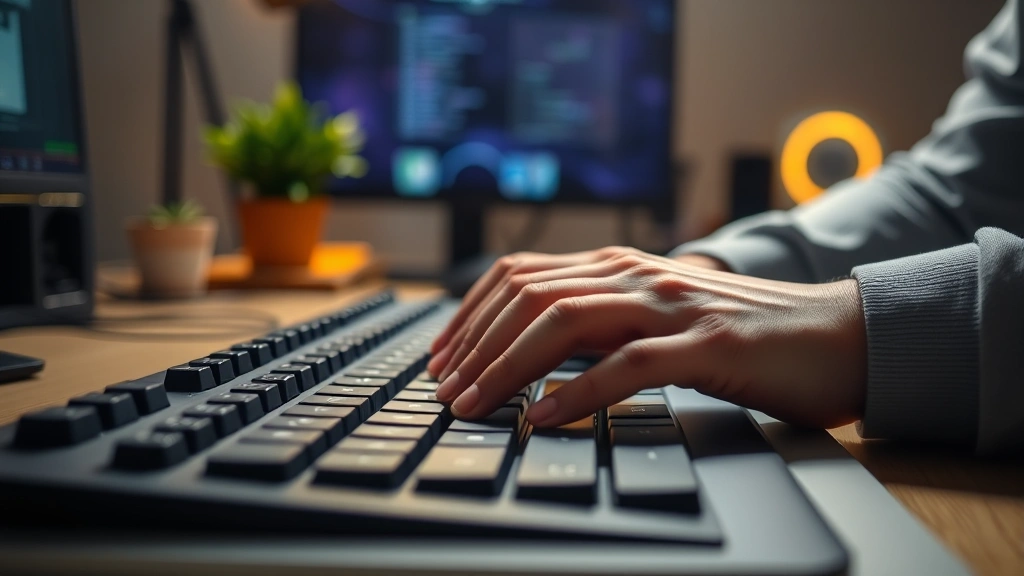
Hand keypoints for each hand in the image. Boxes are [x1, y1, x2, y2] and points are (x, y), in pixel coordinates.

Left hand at [432, 250, 866, 428]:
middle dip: (474, 344)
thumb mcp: (658, 317)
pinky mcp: (706, 343)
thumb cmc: (744, 334)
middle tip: (444, 389)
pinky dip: (575, 393)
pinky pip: (626, 364)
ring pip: (564, 321)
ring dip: (507, 366)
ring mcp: (671, 306)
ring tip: (474, 405)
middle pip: (529, 295)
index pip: (522, 275)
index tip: (443, 357)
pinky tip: (542, 418)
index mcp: (621, 267)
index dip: (471, 314)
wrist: (835, 335)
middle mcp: (637, 275)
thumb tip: (536, 353)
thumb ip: (605, 321)